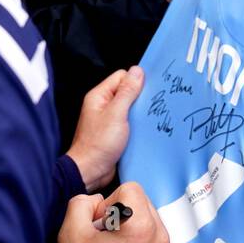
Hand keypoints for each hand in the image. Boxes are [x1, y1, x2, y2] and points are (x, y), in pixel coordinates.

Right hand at [52, 183, 169, 242]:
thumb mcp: (70, 232)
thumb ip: (81, 203)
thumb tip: (96, 203)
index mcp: (143, 224)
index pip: (129, 187)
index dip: (106, 203)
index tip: (96, 227)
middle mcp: (160, 237)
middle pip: (140, 202)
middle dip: (118, 213)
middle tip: (99, 239)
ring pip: (144, 222)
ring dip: (125, 229)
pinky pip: (148, 241)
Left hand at [66, 66, 145, 191]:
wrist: (90, 171)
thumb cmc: (98, 144)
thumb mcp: (116, 114)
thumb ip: (127, 92)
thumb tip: (137, 71)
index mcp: (100, 96)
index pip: (122, 77)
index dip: (136, 80)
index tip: (150, 88)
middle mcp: (103, 105)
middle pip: (127, 91)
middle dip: (141, 97)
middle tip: (153, 104)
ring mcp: (109, 119)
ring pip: (131, 108)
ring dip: (141, 112)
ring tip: (151, 118)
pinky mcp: (115, 132)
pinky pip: (130, 122)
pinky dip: (139, 124)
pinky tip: (146, 129)